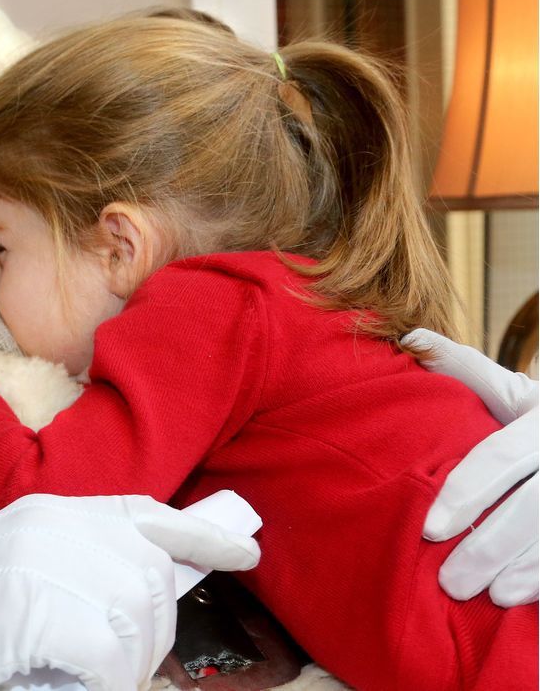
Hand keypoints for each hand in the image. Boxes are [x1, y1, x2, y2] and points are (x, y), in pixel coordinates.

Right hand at [0, 494, 259, 690]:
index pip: (143, 513)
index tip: (244, 550)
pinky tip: (72, 684)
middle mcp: (56, 527)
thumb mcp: (25, 564)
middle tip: (116, 665)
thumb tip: (159, 582)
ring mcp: (45, 564)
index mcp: (53, 511)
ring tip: (85, 675)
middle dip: (151, 631)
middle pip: (151, 578)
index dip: (198, 535)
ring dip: (124, 664)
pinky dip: (102, 683)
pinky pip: (107, 657)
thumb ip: (88, 563)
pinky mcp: (35, 611)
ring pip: (136, 620)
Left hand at [404, 328, 538, 606]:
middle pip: (534, 507)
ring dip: (523, 571)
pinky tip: (522, 599)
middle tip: (448, 581)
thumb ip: (466, 370)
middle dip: (488, 546)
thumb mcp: (516, 391)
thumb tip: (409, 338)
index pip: (500, 457)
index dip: (465, 494)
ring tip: (484, 596)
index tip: (429, 529)